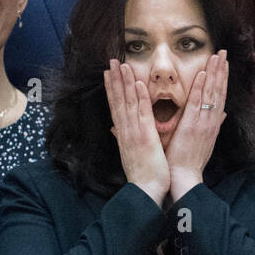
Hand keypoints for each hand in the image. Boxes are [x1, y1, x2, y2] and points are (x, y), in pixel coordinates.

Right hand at [104, 59, 169, 204]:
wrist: (145, 192)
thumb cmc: (143, 176)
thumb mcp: (131, 154)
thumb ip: (125, 139)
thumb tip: (116, 130)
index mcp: (124, 134)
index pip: (116, 107)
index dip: (112, 89)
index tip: (108, 74)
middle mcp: (125, 131)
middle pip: (117, 101)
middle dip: (114, 80)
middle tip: (110, 61)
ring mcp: (134, 133)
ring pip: (127, 103)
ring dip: (124, 83)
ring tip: (121, 65)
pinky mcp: (145, 137)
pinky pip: (142, 114)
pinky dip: (139, 98)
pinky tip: (137, 84)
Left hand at [166, 50, 227, 199]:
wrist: (185, 178)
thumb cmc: (190, 162)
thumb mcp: (205, 141)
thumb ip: (214, 125)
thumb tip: (223, 114)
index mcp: (213, 124)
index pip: (220, 97)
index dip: (222, 79)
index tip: (224, 64)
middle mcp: (211, 121)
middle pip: (219, 91)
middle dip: (221, 70)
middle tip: (223, 52)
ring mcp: (203, 123)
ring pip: (211, 93)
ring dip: (214, 74)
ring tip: (217, 56)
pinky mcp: (193, 126)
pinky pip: (198, 103)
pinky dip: (202, 88)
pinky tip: (203, 74)